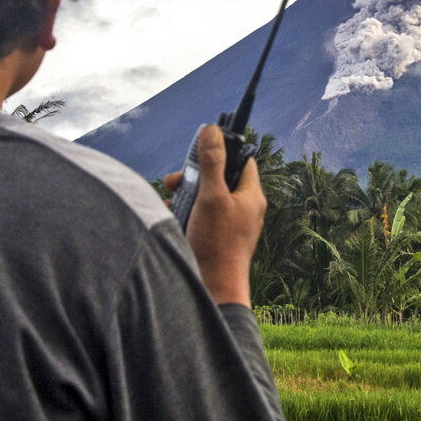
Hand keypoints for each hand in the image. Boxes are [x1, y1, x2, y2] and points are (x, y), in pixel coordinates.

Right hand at [162, 125, 265, 305]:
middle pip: (219, 179)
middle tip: (173, 181)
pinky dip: (185, 215)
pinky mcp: (217, 240)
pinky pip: (201, 218)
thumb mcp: (211, 196)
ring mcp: (231, 226)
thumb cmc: (217, 244)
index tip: (201, 148)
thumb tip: (212, 130)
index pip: (242, 161)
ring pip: (206, 199)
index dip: (222, 151)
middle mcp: (244, 209)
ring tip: (169, 202)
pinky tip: (171, 219)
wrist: (214, 290)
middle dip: (193, 177)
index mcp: (251, 196)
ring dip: (185, 197)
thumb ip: (211, 162)